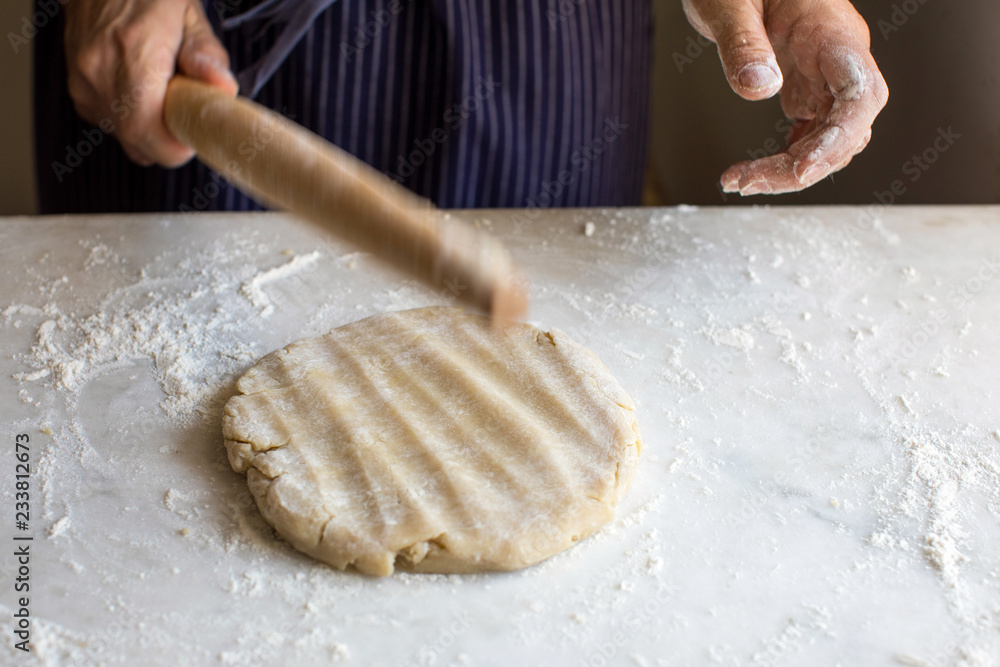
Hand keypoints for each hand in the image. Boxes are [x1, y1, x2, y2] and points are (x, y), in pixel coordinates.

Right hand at [65, 0, 238, 166]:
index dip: (176, 147)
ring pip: (126, 138)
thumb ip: (206, 55)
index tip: (195, 135)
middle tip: (187, 111)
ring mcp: (84, 83)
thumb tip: (224, 89)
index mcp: (133, 53)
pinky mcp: (77, 89)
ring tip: (163, 93)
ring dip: (152, 129)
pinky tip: (142, 91)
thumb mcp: (188, 14)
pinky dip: (132, 118)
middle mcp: (101, 72)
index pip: (147, 131)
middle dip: (170, 140)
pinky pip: (112, 124)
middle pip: (139, 144)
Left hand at [682, 0, 887, 194]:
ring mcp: (826, 75)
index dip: (839, 137)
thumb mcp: (728, 4)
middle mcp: (839, 59)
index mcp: (831, 34)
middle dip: (802, 166)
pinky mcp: (808, 86)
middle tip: (747, 182)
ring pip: (831, 138)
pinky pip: (814, 132)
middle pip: (846, 129)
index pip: (861, 93)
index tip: (803, 167)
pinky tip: (758, 168)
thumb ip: (743, 43)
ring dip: (791, 169)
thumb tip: (760, 88)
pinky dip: (788, 157)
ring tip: (741, 179)